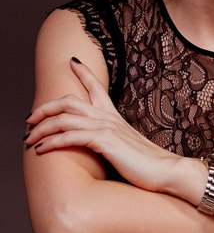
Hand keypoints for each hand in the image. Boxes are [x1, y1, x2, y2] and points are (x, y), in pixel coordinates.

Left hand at [23, 58, 179, 191]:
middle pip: (69, 102)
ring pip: (65, 118)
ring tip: (28, 138)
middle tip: (29, 118)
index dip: (83, 72)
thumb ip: (113, 142)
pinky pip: (71, 136)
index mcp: (114, 116)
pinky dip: (52, 141)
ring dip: (42, 127)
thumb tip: (102, 145)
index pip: (96, 88)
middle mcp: (109, 117)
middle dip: (45, 107)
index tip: (72, 61)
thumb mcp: (126, 148)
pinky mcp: (105, 141)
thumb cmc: (148, 165)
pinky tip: (40, 149)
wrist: (167, 171)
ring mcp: (107, 127)